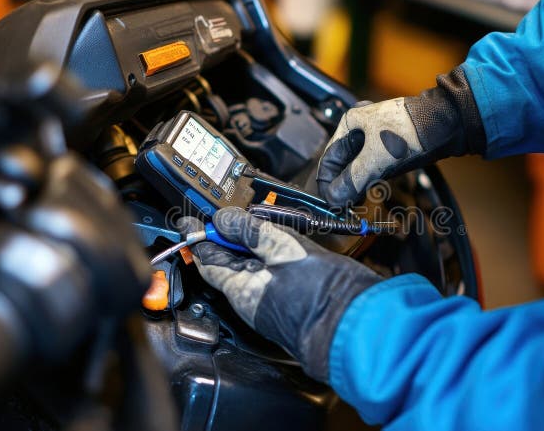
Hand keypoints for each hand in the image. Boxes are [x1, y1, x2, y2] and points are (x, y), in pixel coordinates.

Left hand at [183, 208, 382, 381]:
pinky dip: (262, 258)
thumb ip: (251, 232)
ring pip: (247, 270)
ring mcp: (269, 304)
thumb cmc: (324, 293)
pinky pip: (265, 277)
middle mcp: (250, 301)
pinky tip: (272, 244)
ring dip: (243, 247)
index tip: (188, 222)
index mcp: (241, 289)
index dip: (197, 237)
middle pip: (226, 265)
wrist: (354, 327)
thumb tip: (224, 220)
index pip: (206, 261)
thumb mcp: (284, 248)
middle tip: (219, 215)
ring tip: (246, 224)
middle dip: (221, 238)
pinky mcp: (287, 303)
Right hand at [317, 68, 485, 206]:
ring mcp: (374, 139)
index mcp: (349, 125)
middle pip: (340, 165)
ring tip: (356, 204)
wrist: (446, 123)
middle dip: (342, 187)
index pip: (328, 161)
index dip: (328, 185)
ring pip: (356, 168)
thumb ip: (352, 180)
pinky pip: (371, 168)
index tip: (332, 205)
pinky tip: (369, 193)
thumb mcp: (376, 159)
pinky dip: (368, 182)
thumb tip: (333, 199)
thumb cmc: (410, 132)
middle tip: (344, 208)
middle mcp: (358, 130)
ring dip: (355, 187)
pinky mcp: (388, 148)